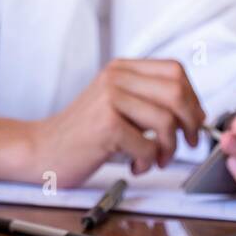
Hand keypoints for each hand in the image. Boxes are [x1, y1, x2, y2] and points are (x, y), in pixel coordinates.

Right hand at [0, 59, 205, 187]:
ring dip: (169, 149)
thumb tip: (195, 112)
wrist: (41, 149)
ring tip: (156, 159)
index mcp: (121, 69)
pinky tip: (135, 166)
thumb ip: (148, 100)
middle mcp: (116, 78)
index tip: (194, 120)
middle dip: (191, 122)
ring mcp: (110, 99)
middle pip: (177, 92)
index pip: (175, 71)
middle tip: (189, 142)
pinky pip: (149, 146)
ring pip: (167, 121)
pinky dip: (149, 162)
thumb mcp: (115, 104)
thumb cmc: (81, 134)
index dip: (193, 97)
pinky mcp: (107, 125)